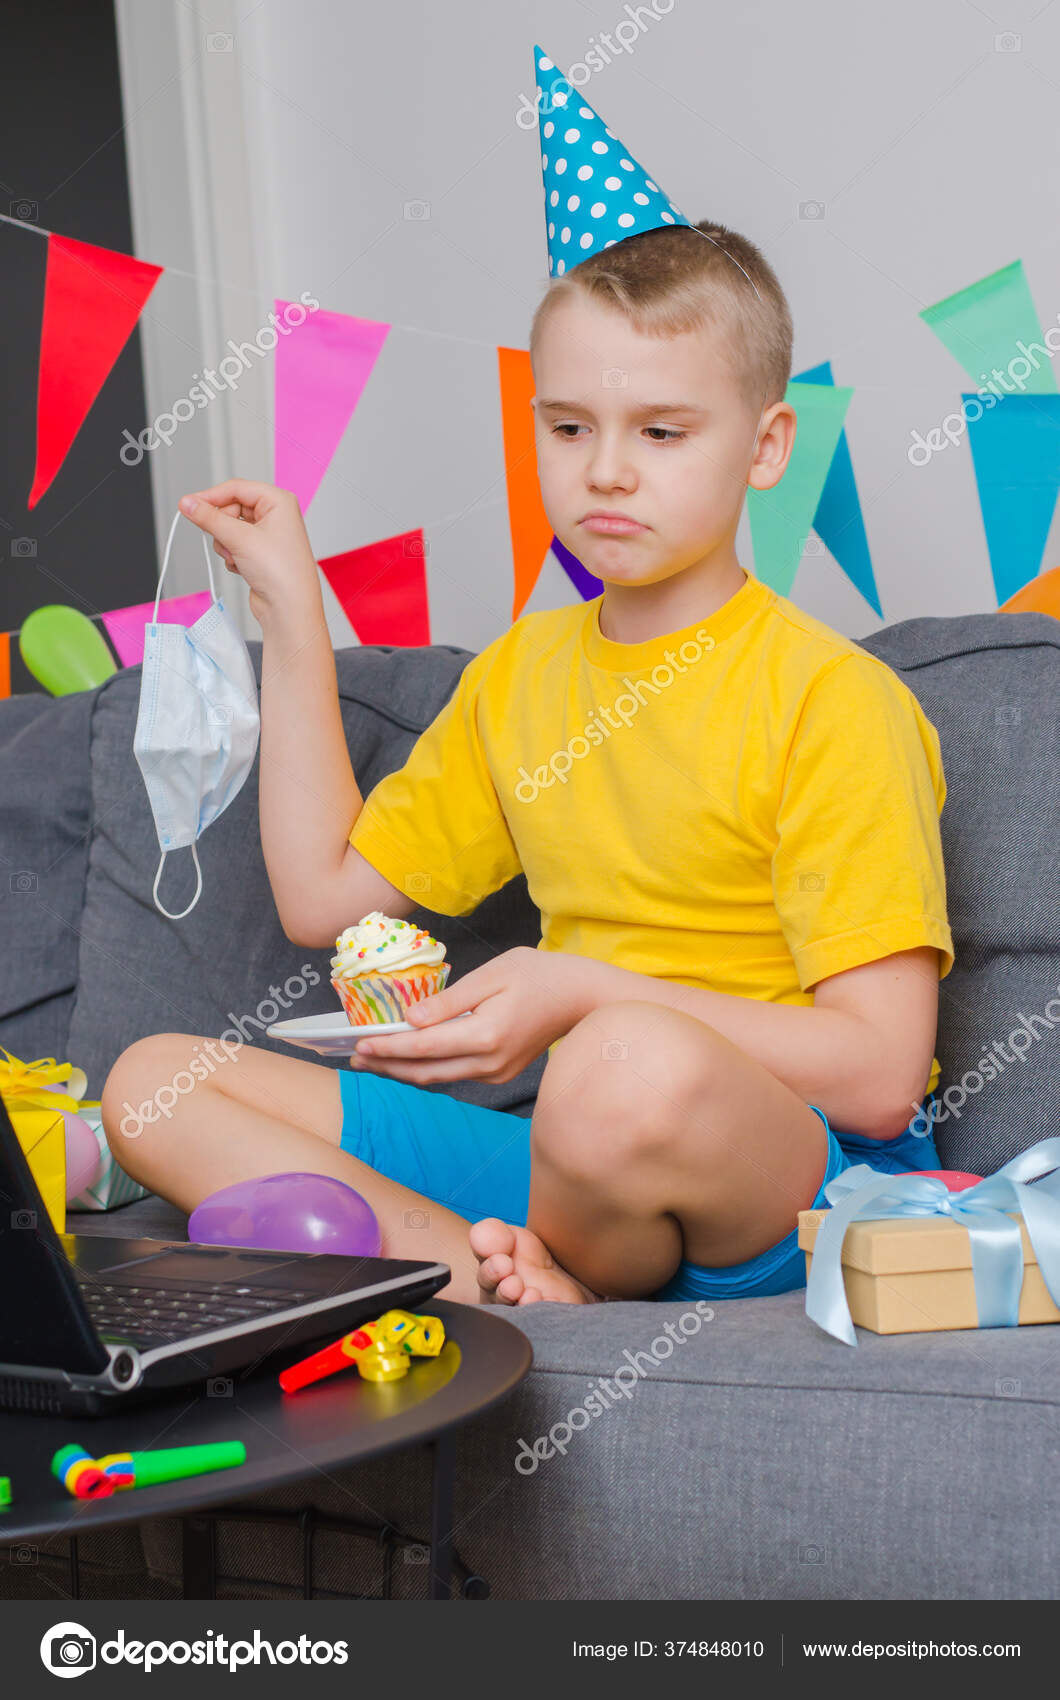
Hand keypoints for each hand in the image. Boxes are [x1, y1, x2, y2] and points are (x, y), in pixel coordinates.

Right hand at [177, 480, 320, 628]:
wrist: (290, 609)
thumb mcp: (239, 538)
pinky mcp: (259, 553)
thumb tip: (187, 504)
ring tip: (237, 557)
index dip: (211, 496)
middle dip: (222, 527)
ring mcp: (268, 535)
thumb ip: (209, 518)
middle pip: (231, 508)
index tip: (188, 505)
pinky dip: (232, 556)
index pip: (236, 488)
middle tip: (222, 539)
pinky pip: (234, 545)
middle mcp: (275, 515)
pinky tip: (243, 567)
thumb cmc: (281, 573)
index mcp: (279, 501)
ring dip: (226, 544)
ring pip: (229, 528)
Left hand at [347, 946, 593, 1086]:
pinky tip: (407, 1058)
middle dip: (387, 1064)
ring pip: (439, 1077)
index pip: (425, 1046)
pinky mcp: (499, 1072)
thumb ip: (449, 1000)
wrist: (582, 998)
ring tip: (372, 1061)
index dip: (389, 1047)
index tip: (360, 1044)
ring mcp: (496, 1072)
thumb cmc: (540, 976)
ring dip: (403, 1070)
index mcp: (487, 1034)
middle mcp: (490, 1062)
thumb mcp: (492, 974)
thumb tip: (410, 1019)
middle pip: (426, 1070)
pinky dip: (427, 1067)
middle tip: (355, 1057)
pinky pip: (455, 1074)